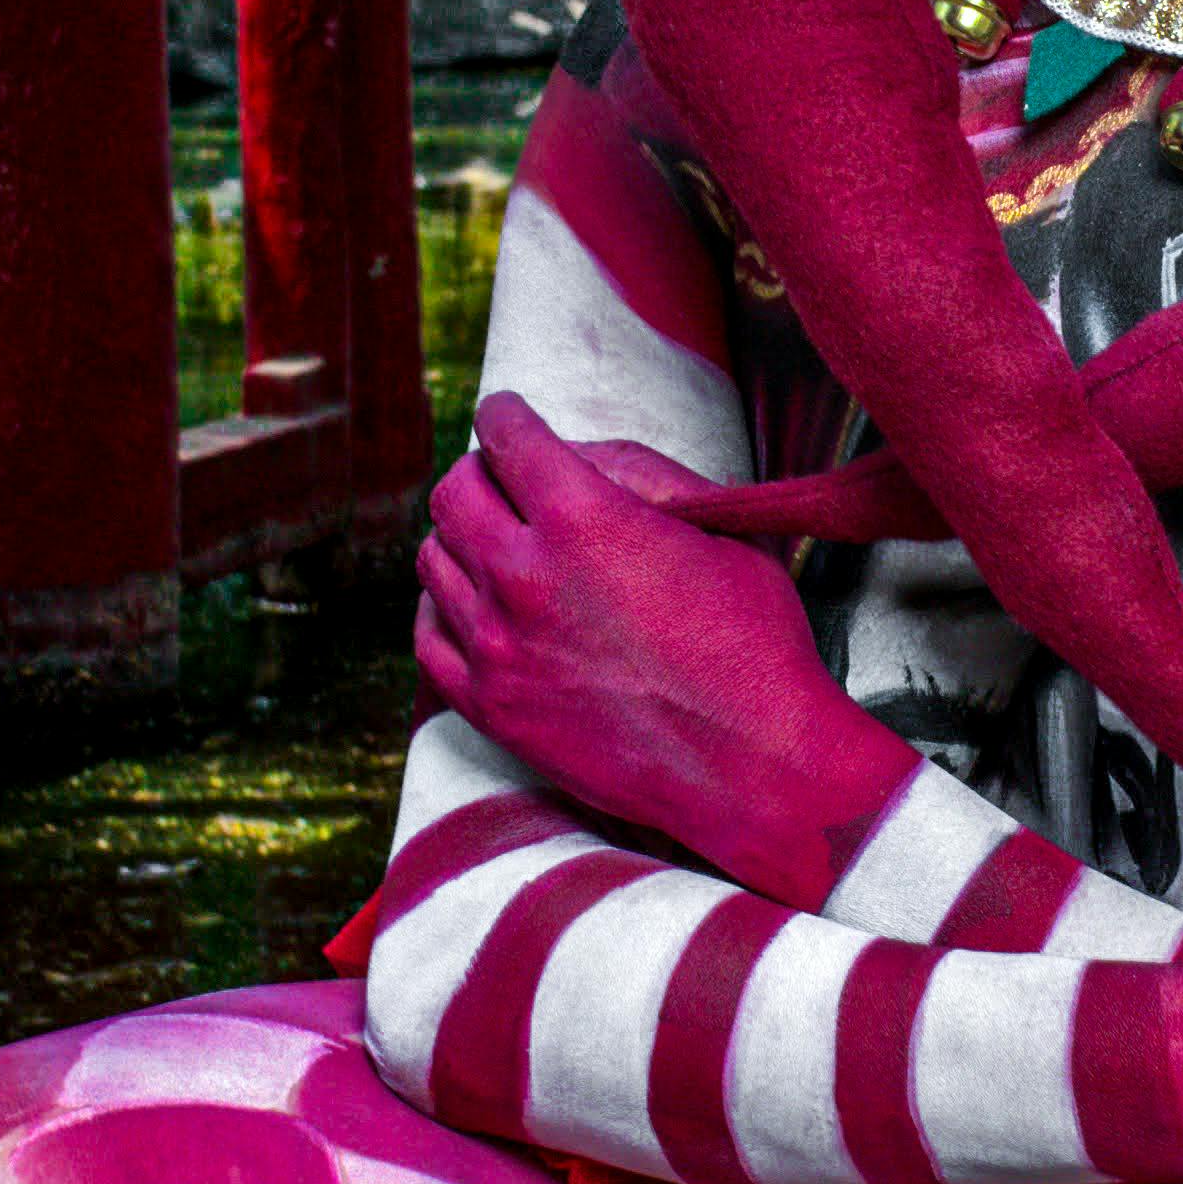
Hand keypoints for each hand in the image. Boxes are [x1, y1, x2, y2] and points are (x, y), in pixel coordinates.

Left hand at [413, 393, 904, 902]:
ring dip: (460, 537)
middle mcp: (525, 576)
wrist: (755, 769)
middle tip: (505, 480)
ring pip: (431, 557)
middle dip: (479, 472)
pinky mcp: (490, 707)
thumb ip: (642, 475)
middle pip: (454, 491)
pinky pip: (427, 633)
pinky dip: (442, 605)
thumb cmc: (754, 643)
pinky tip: (472, 603)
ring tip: (496, 543)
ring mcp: (498, 647)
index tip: (510, 416)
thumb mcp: (719, 530)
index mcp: (584, 518)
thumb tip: (575, 455)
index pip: (505, 435)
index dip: (507, 415)